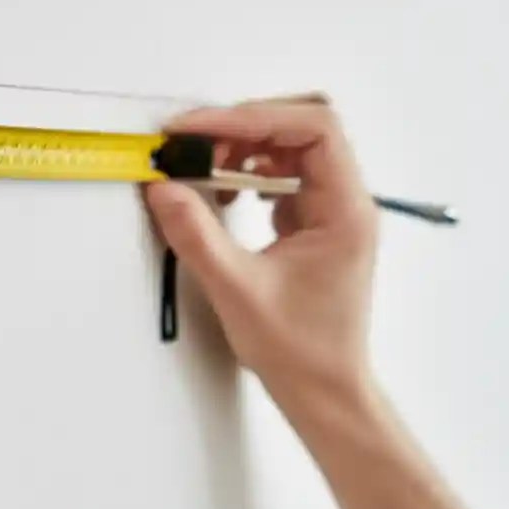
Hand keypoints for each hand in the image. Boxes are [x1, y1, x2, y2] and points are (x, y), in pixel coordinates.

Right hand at [144, 93, 378, 406]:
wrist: (324, 392)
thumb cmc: (297, 351)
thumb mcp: (237, 291)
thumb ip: (197, 235)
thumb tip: (162, 187)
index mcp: (345, 210)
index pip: (313, 128)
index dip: (252, 117)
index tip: (197, 129)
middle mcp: (347, 201)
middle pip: (302, 127)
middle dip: (244, 126)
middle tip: (192, 144)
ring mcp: (332, 211)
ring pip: (292, 147)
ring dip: (243, 148)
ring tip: (201, 168)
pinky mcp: (314, 223)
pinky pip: (284, 174)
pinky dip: (248, 171)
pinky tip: (222, 192)